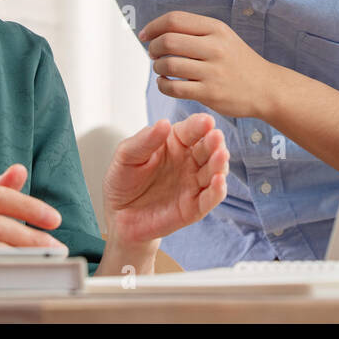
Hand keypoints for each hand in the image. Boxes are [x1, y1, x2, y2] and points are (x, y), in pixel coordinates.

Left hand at [102, 114, 228, 246]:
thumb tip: (163, 123)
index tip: (206, 121)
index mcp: (175, 143)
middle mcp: (189, 161)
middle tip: (216, 137)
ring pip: (214, 171)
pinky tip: (219, 181)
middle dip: (215, 142)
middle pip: (208, 148)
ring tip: (220, 155)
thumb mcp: (126, 156)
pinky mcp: (194, 207)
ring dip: (220, 163)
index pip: (191, 130)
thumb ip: (144, 140)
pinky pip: (210, 198)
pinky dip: (218, 190)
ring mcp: (193, 183)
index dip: (200, 124)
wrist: (117, 217)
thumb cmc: (123, 181)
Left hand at [138, 11, 278, 118]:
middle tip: (153, 54)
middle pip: (168, 41)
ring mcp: (213, 71)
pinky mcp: (210, 93)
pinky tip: (166, 83)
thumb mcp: (223, 37)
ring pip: (169, 64)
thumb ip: (195, 31)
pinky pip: (174, 87)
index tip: (144, 35)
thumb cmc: (238, 62)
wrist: (266, 88)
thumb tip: (158, 31)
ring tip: (161, 69)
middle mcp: (215, 47)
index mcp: (216, 29)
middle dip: (153, 48)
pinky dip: (163, 85)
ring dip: (158, 67)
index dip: (153, 26)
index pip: (175, 19)